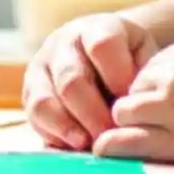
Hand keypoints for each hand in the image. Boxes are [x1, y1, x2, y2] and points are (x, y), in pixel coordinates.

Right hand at [23, 13, 158, 150]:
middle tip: (113, 136)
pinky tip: (76, 144)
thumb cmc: (130, 60)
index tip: (133, 102)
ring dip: (69, 127)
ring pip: (45, 100)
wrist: (100, 53)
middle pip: (71, 79)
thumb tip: (137, 110)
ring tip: (91, 144)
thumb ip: (144, 78)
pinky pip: (34, 116)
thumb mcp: (144, 56)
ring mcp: (41, 67)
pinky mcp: (29, 91)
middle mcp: (62, 44)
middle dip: (93, 113)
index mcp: (96, 28)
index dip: (118, 76)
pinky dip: (55, 134)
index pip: (102, 46)